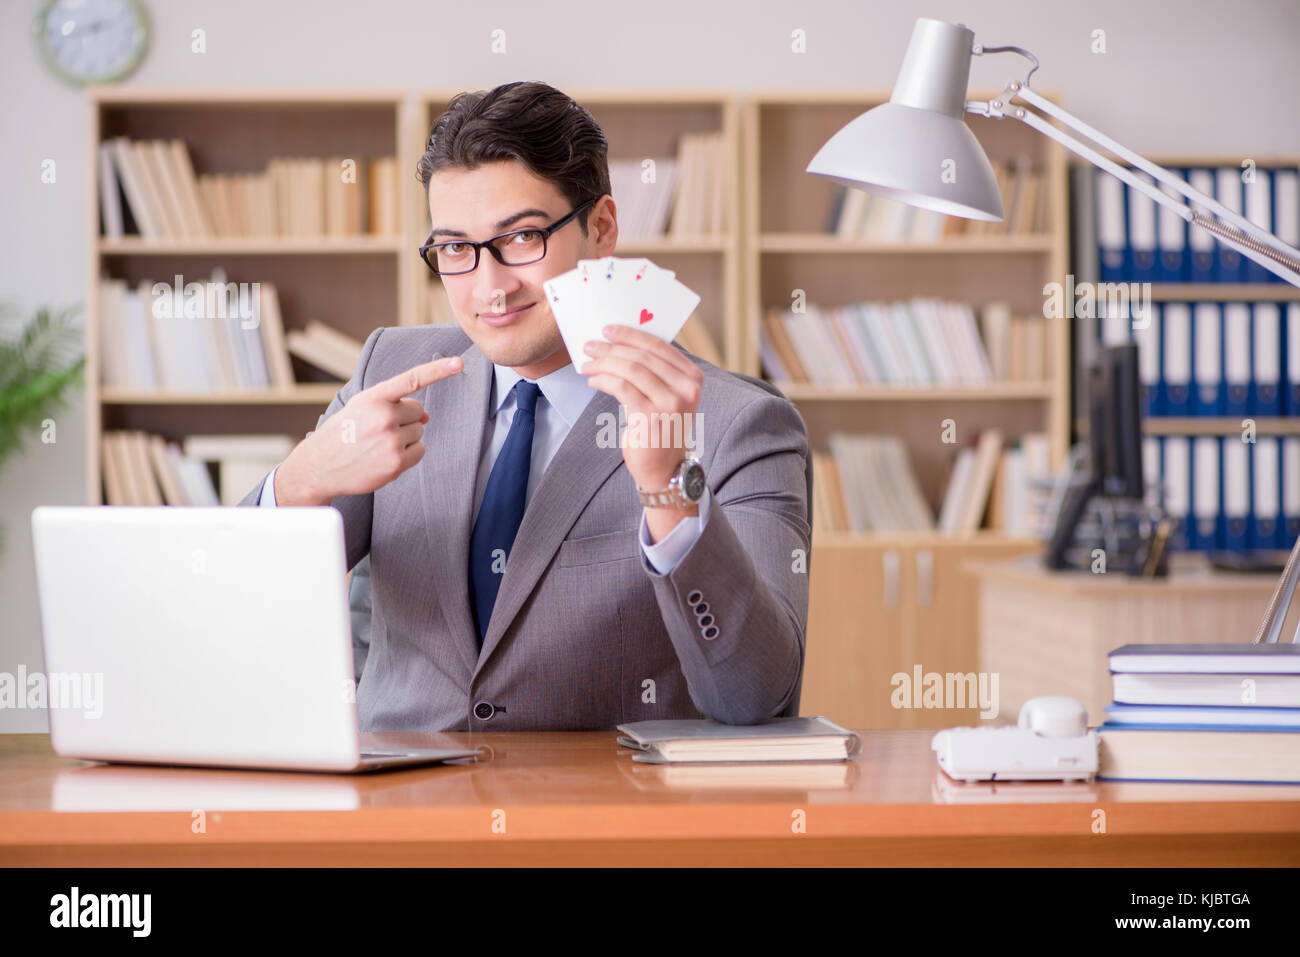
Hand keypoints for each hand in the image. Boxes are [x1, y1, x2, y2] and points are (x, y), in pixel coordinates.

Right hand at [276, 354, 463, 504]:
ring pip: (419, 431)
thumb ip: (393, 405)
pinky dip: (409, 453)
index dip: (438, 370)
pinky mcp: (397, 462)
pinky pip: (420, 451)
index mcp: (374, 397)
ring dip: (406, 437)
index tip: (458, 363)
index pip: (411, 379)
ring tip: (378, 444)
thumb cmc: (343, 433)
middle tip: (379, 429)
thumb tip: (426, 417)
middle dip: (405, 419)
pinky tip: (386, 456)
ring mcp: (391, 440)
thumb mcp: (361, 408)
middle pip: (419, 411)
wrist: (320, 465)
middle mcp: (384, 416)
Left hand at [580, 325, 703, 492]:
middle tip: (591, 346)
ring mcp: (670, 403)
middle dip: (612, 348)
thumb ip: (656, 372)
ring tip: (587, 365)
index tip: (609, 331)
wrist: (664, 468)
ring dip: (603, 363)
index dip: (631, 335)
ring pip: (630, 369)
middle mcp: (686, 389)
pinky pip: (621, 387)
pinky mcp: (650, 416)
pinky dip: (603, 380)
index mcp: (693, 378)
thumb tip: (622, 344)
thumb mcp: (668, 397)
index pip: (659, 346)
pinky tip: (593, 381)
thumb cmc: (660, 429)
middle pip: (642, 356)